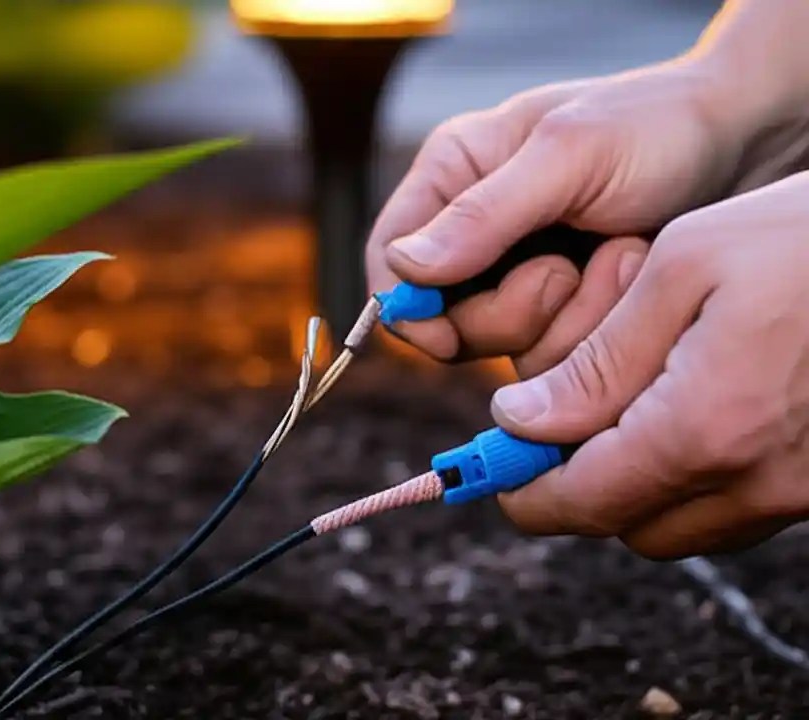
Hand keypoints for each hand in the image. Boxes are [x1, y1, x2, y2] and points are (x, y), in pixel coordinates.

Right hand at [366, 57, 808, 378]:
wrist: (747, 146)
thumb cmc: (657, 128)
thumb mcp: (569, 156)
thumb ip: (484, 214)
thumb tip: (405, 268)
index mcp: (454, 175)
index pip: (389, 257)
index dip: (406, 306)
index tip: (444, 333)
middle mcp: (474, 231)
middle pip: (442, 319)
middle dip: (508, 312)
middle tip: (563, 271)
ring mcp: (517, 276)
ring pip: (501, 348)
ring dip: (567, 318)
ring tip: (617, 258)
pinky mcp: (562, 312)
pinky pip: (553, 358)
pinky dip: (596, 328)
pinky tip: (628, 277)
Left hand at [491, 172, 808, 558]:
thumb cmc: (806, 237)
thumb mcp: (685, 268)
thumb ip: (597, 360)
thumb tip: (520, 420)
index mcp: (704, 428)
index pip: (580, 501)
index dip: (522, 490)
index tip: (494, 466)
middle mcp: (757, 481)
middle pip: (625, 524)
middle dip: (578, 483)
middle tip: (558, 419)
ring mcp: (800, 492)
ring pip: (680, 524)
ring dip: (635, 483)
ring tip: (627, 402)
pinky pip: (736, 508)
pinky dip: (693, 476)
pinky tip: (689, 406)